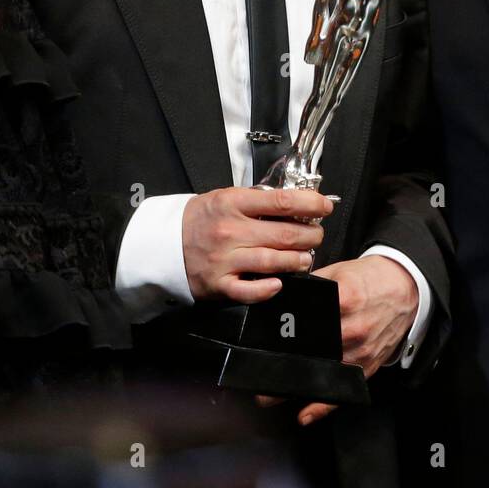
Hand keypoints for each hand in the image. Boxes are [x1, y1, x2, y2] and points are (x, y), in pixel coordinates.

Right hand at [182, 186, 331, 300]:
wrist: (163, 242)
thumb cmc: (200, 218)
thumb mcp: (226, 197)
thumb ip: (258, 200)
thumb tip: (297, 203)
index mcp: (233, 203)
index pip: (282, 202)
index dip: (310, 204)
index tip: (325, 207)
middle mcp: (230, 230)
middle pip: (284, 234)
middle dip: (310, 236)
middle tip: (316, 235)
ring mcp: (224, 259)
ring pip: (273, 261)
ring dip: (298, 261)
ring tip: (305, 258)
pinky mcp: (218, 284)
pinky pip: (249, 290)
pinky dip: (268, 288)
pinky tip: (279, 283)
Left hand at [256, 256, 417, 423]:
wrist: (406, 287)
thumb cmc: (371, 279)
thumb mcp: (339, 271)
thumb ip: (312, 285)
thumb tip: (281, 296)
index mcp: (344, 300)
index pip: (307, 322)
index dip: (284, 335)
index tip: (261, 345)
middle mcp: (354, 328)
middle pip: (312, 351)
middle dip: (284, 363)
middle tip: (258, 374)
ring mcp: (362, 350)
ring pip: (324, 373)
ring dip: (297, 385)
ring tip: (269, 393)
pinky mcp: (370, 364)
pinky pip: (345, 388)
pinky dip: (324, 405)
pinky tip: (304, 414)